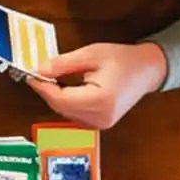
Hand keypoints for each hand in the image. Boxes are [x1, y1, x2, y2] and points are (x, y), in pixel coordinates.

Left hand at [29, 42, 167, 128]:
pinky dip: (66, 102)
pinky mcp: (99, 125)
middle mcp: (101, 117)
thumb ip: (63, 64)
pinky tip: (68, 89)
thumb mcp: (91, 54)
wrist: (147, 70)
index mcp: (101, 100)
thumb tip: (39, 70)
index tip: (31, 76)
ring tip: (55, 79)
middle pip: (61, 107)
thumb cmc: (123, 60)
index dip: (43, 88)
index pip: (61, 99)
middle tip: (40, 74)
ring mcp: (100, 124)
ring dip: (56, 97)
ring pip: (65, 113)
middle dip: (48, 91)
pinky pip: (73, 115)